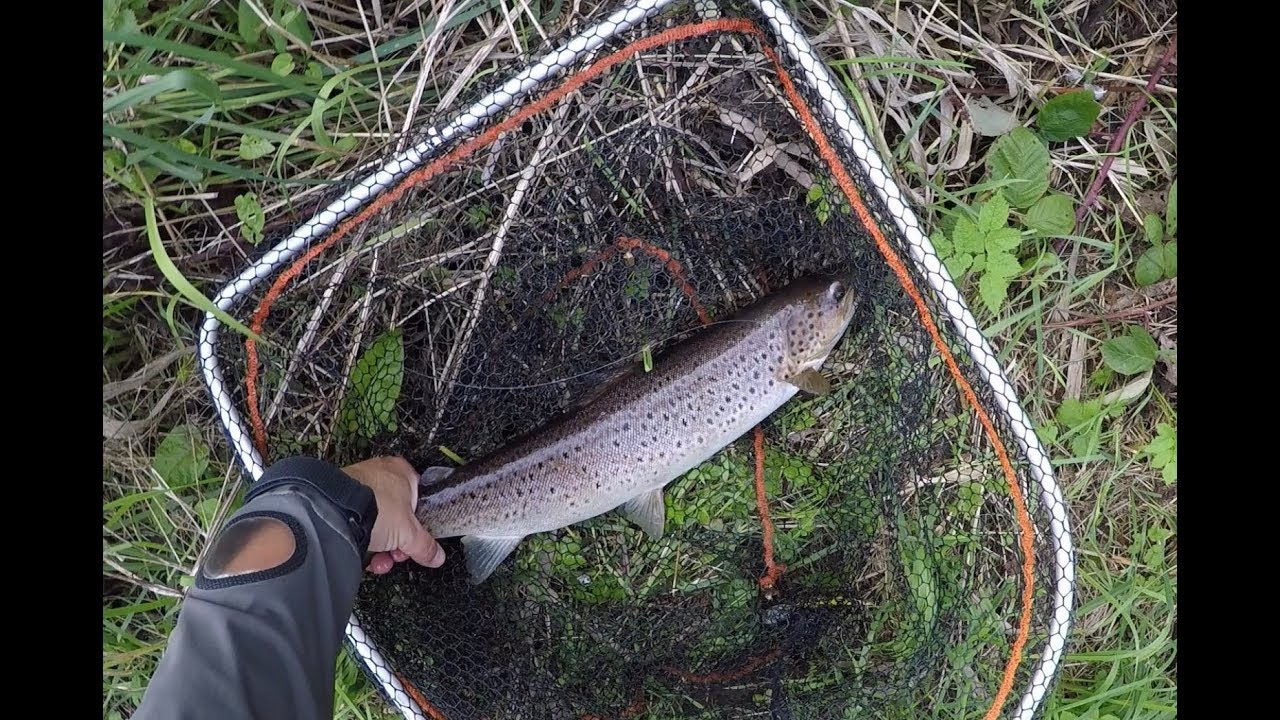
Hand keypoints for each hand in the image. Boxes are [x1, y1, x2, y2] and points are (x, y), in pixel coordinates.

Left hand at [341, 456, 445, 574]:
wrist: (335, 510)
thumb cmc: (375, 507)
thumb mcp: (409, 533)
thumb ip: (425, 546)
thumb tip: (436, 555)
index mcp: (403, 472)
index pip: (419, 500)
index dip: (419, 525)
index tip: (415, 542)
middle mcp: (381, 474)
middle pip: (397, 515)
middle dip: (397, 541)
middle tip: (396, 554)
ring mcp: (359, 485)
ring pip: (377, 521)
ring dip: (381, 546)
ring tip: (379, 560)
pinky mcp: (341, 499)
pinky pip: (357, 522)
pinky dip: (362, 539)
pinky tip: (364, 555)